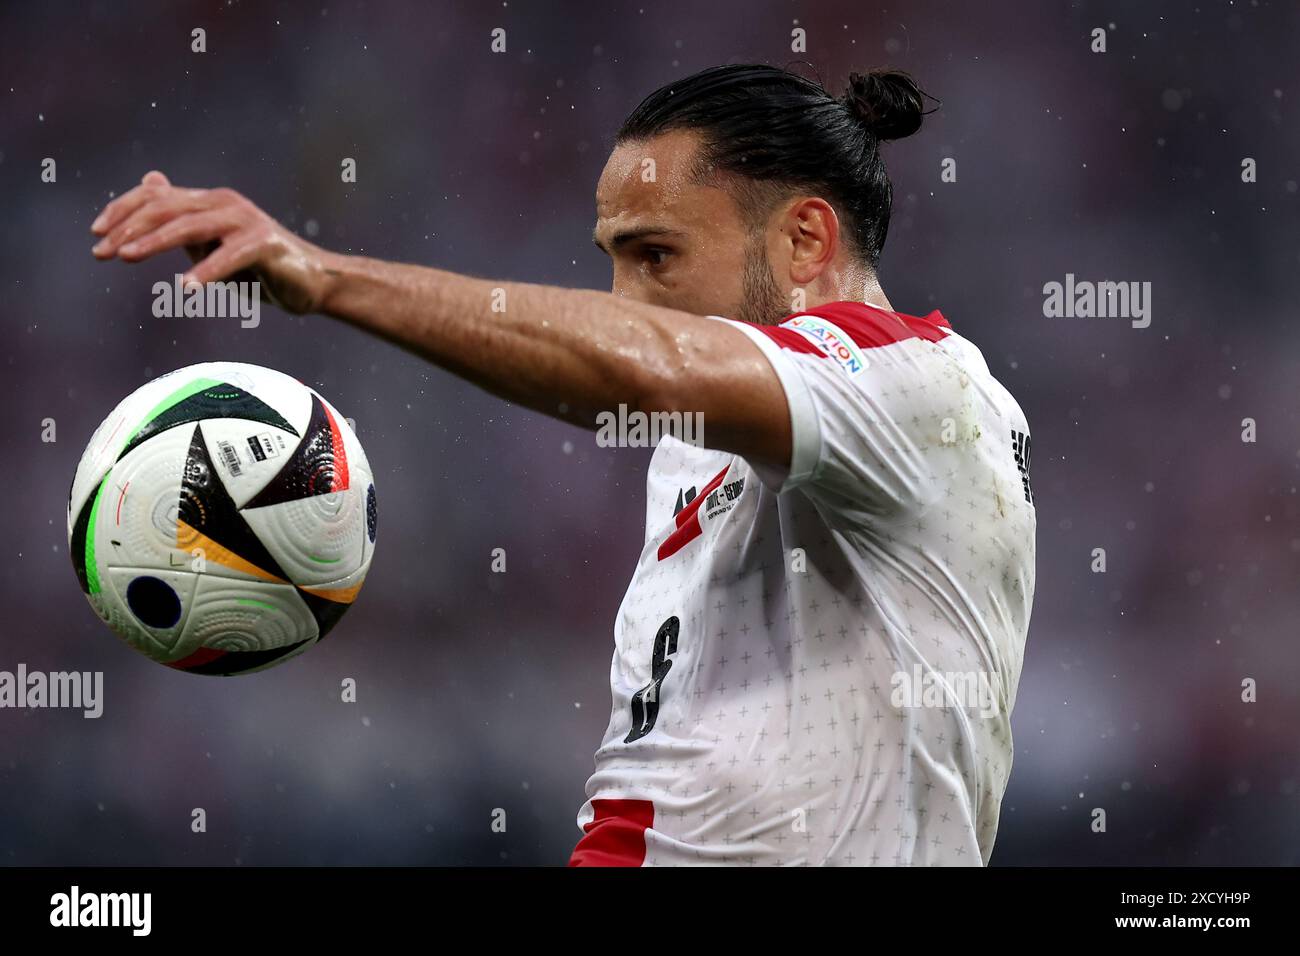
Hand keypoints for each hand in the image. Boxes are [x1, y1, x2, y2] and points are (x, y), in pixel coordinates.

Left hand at [90, 170, 336, 314]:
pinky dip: (207, 272)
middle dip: (128, 228)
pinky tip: (187, 288)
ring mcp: (246, 221)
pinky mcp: (265, 243)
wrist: (310, 283)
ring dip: (154, 241)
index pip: (155, 197)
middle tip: (102, 252)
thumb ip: (180, 220)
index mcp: (208, 201)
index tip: (95, 233)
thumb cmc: (258, 268)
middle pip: (166, 208)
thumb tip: (150, 181)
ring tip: (127, 257)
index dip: (122, 210)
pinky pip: (229, 256)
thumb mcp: (210, 244)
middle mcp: (224, 203)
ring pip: (190, 226)